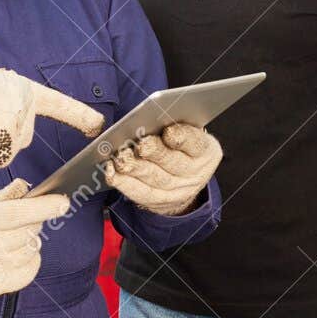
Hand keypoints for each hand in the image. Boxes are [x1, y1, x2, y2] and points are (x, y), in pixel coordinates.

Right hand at [0, 60, 103, 170]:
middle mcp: (28, 110)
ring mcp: (19, 129)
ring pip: (4, 151)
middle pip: (21, 137)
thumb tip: (3, 122)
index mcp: (26, 91)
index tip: (98, 124)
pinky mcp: (7, 147)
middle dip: (0, 137)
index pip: (59, 105)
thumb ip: (7, 103)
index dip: (79, 115)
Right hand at [0, 178, 69, 296]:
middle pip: (28, 231)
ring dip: (29, 239)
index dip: (43, 207)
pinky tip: (12, 252)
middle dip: (33, 220)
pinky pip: (29, 269)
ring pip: (31, 249)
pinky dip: (27, 258)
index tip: (62, 201)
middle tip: (21, 216)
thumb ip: (0, 197)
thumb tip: (24, 187)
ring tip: (11, 235)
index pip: (17, 214)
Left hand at [103, 124, 221, 216]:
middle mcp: (194, 173)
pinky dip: (124, 183)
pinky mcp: (159, 202)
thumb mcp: (188, 132)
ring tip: (120, 157)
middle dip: (155, 152)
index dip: (182, 138)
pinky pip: (140, 193)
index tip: (168, 131)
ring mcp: (177, 190)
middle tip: (140, 144)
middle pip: (173, 163)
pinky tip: (111, 171)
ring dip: (135, 167)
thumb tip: (150, 116)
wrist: (187, 179)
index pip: (195, 144)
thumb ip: (175, 123)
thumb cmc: (182, 146)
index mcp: (205, 151)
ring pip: (154, 179)